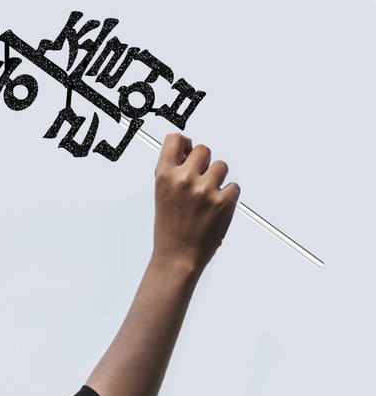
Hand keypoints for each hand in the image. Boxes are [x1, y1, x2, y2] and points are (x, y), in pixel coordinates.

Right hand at [152, 133, 239, 275]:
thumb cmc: (169, 227)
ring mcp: (205, 190)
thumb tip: (187, 145)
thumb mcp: (161, 194)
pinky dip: (227, 196)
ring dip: (217, 179)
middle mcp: (184, 179)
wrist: (177, 257)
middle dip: (204, 164)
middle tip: (199, 183)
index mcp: (165, 176)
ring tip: (207, 198)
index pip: (175, 139)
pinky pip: (234, 186)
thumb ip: (172, 169)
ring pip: (221, 166)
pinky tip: (215, 209)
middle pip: (204, 150)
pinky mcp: (224, 202)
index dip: (183, 145)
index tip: (187, 152)